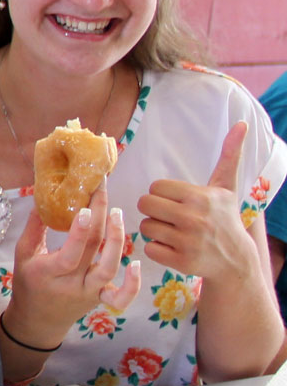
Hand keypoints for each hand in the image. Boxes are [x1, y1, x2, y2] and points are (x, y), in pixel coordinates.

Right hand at [5, 189, 140, 347]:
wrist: (38, 321)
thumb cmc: (28, 283)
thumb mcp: (22, 255)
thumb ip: (34, 228)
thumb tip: (44, 198)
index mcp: (47, 273)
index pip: (69, 255)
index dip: (79, 233)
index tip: (85, 210)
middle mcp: (71, 284)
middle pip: (91, 250)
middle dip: (99, 218)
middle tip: (101, 192)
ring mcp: (88, 292)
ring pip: (109, 270)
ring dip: (117, 241)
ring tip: (117, 214)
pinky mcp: (100, 299)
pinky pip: (120, 297)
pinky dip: (132, 284)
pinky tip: (138, 264)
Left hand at [139, 123, 262, 282]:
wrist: (234, 259)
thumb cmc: (224, 217)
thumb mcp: (226, 187)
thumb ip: (229, 155)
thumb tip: (241, 123)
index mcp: (200, 197)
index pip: (154, 187)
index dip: (161, 194)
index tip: (176, 201)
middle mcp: (194, 218)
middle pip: (144, 205)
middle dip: (154, 210)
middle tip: (170, 216)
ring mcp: (186, 241)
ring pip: (144, 227)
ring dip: (154, 230)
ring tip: (173, 232)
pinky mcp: (180, 261)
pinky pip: (148, 248)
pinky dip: (157, 249)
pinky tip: (173, 248)